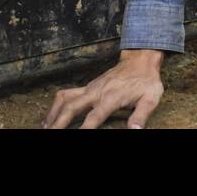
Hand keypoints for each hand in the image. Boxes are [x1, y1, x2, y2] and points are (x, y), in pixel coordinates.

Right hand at [44, 49, 164, 128]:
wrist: (140, 60)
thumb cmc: (146, 81)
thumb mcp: (150, 98)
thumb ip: (141, 115)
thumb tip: (135, 130)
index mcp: (111, 98)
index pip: (94, 117)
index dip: (85, 129)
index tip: (77, 135)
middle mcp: (96, 92)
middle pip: (72, 107)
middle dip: (60, 122)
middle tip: (51, 133)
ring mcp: (90, 88)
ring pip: (65, 99)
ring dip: (53, 113)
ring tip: (46, 127)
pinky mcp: (87, 86)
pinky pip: (67, 93)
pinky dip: (56, 105)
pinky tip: (51, 116)